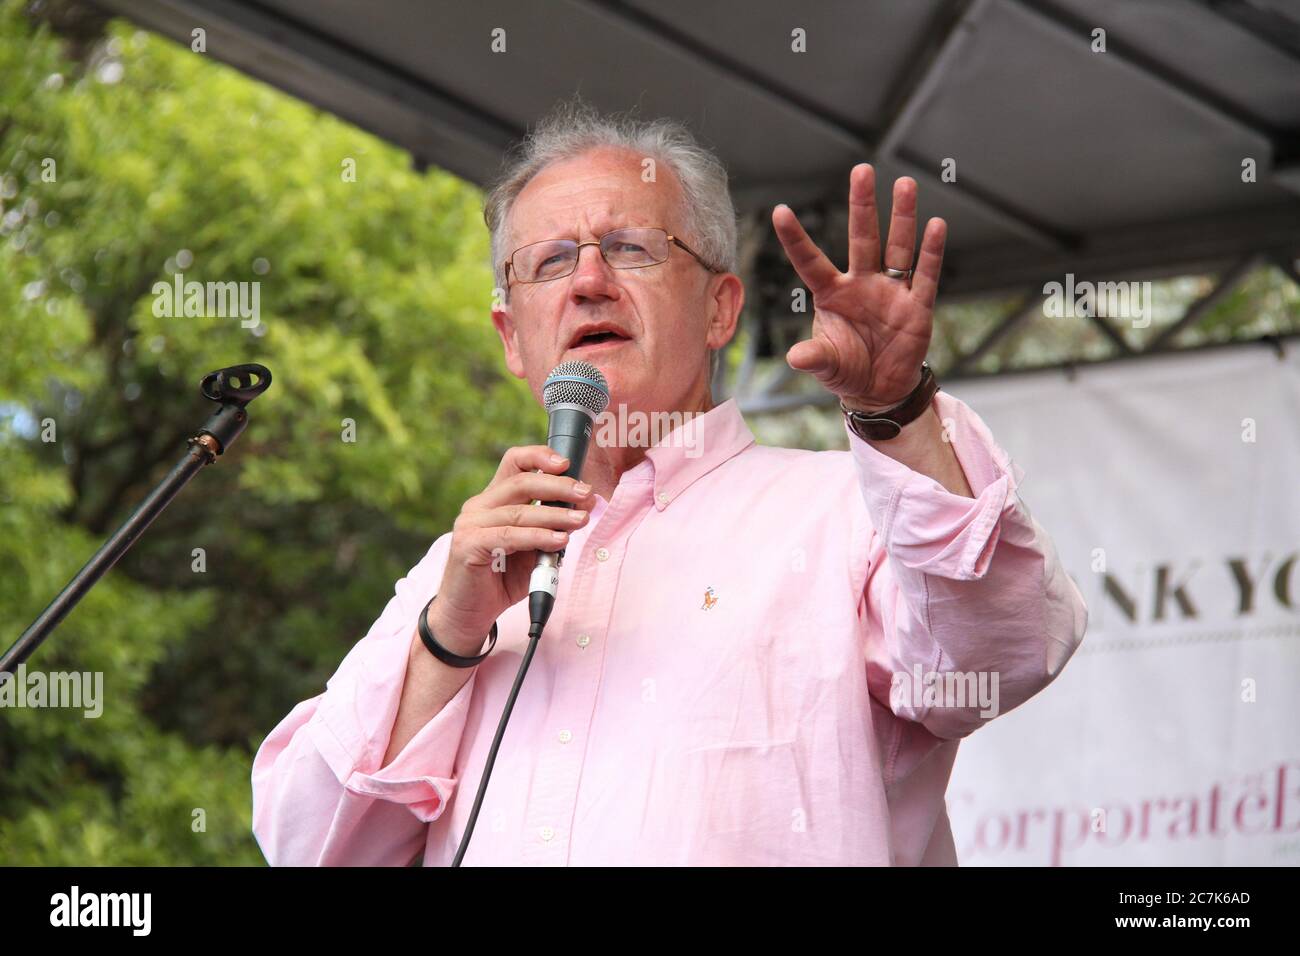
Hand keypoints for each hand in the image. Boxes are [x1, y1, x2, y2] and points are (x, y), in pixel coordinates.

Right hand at [429, 446, 596, 652]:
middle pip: (521, 482)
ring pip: (519, 511)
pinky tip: (560, 541)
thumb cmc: (500, 580)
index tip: (567, 464)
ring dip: (556, 515)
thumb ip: (548, 528)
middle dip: (559, 487)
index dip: (540, 456)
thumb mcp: (531, 549)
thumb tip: (580, 511)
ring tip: (581, 519)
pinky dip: (539, 537)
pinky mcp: (468, 546)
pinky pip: (510, 536)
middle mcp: (478, 506)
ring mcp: (470, 525)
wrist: (469, 615)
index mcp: (492, 500)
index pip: (514, 463)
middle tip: (586, 494)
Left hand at [772, 164, 946, 410]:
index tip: (780, 210)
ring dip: (901, 217)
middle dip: (862, 205)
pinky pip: (925, 275)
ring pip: (897, 247)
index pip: (810, 260)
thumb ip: (814, 357)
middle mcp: (862, 284)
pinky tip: (936, 225)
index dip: (796, 238)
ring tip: (904, 184)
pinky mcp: (917, 306)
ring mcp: (891, 291)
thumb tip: (796, 357)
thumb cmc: (846, 370)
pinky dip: (931, 252)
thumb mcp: (825, 365)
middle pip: (862, 238)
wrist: (879, 390)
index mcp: (832, 294)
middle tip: (861, 170)